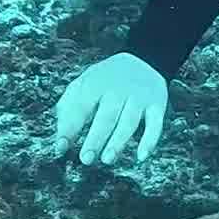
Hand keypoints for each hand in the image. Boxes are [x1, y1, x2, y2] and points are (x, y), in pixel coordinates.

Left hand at [52, 52, 169, 167]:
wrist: (143, 60)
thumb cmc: (105, 80)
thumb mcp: (83, 84)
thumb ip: (68, 108)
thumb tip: (61, 138)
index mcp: (96, 82)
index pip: (80, 107)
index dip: (70, 128)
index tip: (61, 147)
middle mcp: (119, 88)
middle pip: (106, 116)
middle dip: (95, 138)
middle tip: (86, 159)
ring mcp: (139, 96)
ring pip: (129, 122)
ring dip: (118, 142)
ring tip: (107, 159)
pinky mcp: (157, 104)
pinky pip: (155, 124)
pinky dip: (150, 141)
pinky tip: (141, 156)